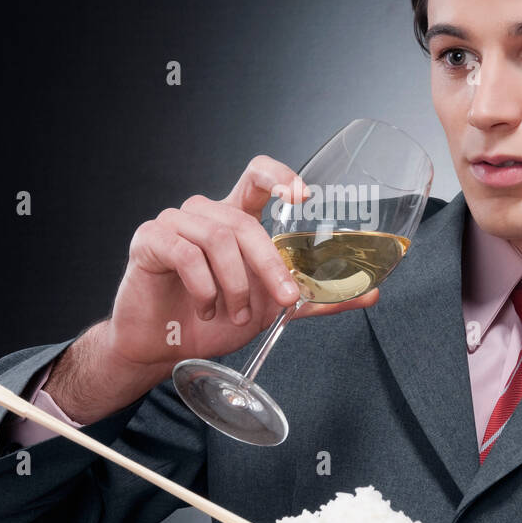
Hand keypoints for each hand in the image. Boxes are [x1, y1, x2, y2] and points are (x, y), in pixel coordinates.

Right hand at [104, 154, 378, 374]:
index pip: (256, 175)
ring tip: (235, 314)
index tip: (302, 196)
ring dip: (234, 285)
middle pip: (244, 221)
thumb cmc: (213, 319)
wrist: (163, 347)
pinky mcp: (150, 240)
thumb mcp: (272, 309)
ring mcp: (174, 223)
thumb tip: (371, 294)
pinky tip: (206, 310)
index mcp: (234, 219)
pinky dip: (204, 288)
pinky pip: (186, 254)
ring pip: (218, 238)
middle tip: (284, 299)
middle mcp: (205, 213)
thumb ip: (314, 297)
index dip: (279, 176)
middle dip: (269, 264)